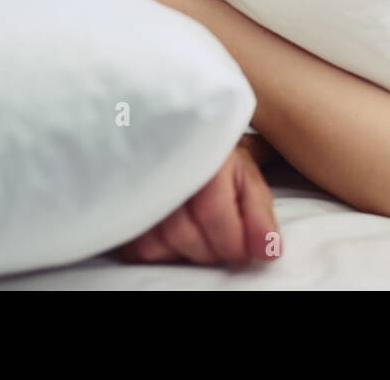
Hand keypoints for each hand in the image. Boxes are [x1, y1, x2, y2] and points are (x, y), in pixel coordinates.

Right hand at [118, 142, 280, 265]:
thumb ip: (260, 214)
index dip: (234, 241)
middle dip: (212, 248)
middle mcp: (163, 169)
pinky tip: (175, 231)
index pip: (214, 214)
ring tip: (199, 229)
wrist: (179, 137)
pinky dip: (160, 249)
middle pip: (185, 234)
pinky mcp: (121, 208)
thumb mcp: (247, 176)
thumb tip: (268, 252)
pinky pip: (137, 248)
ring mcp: (136, 187)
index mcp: (202, 155)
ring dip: (185, 249)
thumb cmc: (216, 159)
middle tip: (223, 236)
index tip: (247, 247)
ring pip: (158, 245)